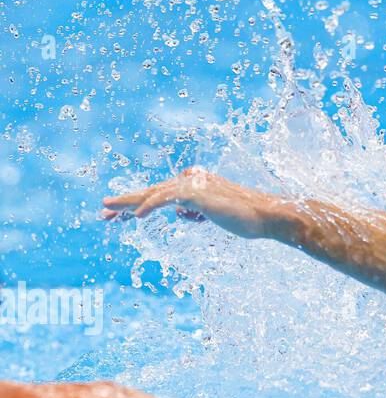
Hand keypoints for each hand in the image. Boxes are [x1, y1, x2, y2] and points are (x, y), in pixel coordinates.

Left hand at [101, 166, 274, 239]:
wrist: (270, 215)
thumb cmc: (249, 217)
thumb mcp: (216, 213)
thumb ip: (197, 210)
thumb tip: (182, 211)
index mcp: (196, 184)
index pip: (161, 194)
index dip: (139, 203)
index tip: (120, 216)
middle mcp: (193, 180)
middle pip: (152, 191)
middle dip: (126, 202)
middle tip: (103, 211)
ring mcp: (196, 186)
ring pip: (154, 193)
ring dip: (129, 203)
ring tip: (108, 210)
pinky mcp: (199, 194)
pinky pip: (168, 198)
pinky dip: (151, 206)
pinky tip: (137, 217)